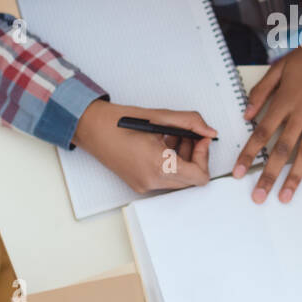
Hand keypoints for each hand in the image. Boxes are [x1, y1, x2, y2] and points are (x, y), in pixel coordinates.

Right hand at [72, 99, 215, 192]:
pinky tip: (162, 145)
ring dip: (184, 159)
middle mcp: (151, 181)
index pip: (199, 176)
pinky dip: (171, 163)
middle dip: (195, 156)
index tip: (201, 138)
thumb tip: (209, 131)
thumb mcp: (161, 116)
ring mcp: (145, 185)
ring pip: (180, 180)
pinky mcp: (140, 184)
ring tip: (174, 137)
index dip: (204, 155)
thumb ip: (191, 122)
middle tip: (190, 135)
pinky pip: (166, 179)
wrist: (92, 129)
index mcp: (158, 165)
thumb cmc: (120, 122)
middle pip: (191, 179)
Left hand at [232, 42, 301, 202]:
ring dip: (295, 177)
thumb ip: (261, 92)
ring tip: (286, 196)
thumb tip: (246, 116)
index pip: (262, 133)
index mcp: (284, 100)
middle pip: (282, 149)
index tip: (237, 173)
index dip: (248, 155)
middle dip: (269, 176)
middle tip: (259, 197)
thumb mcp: (279, 68)